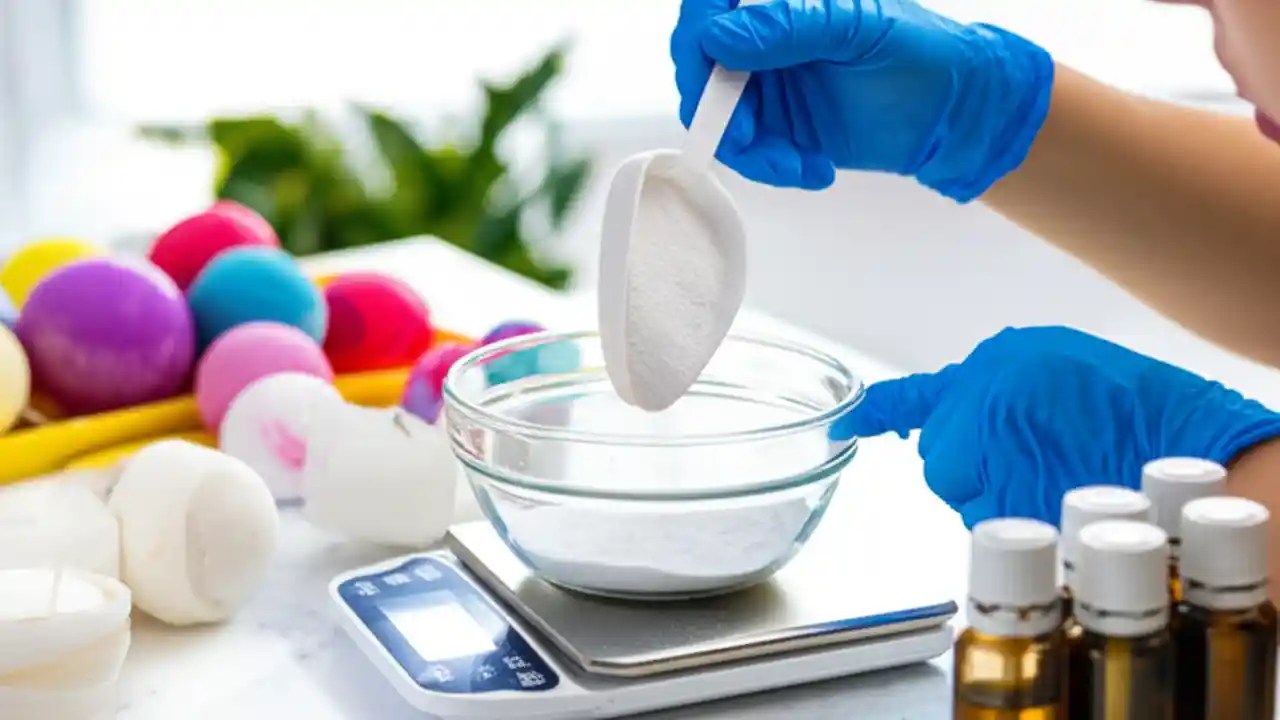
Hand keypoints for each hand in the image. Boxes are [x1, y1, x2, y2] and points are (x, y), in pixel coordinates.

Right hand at [670, 0, 1054, 199]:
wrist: (956, 115)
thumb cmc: (924, 53)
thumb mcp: (861, 28)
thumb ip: (792, 26)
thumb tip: (719, 38)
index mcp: (781, 0)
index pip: (710, 6)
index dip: (696, 37)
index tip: (711, 74)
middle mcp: (764, 39)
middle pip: (699, 68)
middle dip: (716, 109)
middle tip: (745, 135)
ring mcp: (767, 86)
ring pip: (718, 119)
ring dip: (749, 151)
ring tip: (796, 165)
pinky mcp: (778, 130)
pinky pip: (749, 153)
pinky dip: (773, 168)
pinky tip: (814, 170)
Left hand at [833, 327, 1279, 527]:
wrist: (1187, 447)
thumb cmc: (1137, 406)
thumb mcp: (1057, 362)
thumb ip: (999, 384)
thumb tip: (968, 411)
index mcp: (993, 366)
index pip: (915, 395)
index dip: (880, 411)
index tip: (849, 422)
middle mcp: (977, 407)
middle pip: (941, 458)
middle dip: (972, 466)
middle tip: (1030, 460)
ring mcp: (986, 455)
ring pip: (961, 495)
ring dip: (993, 495)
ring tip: (1053, 477)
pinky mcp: (1001, 503)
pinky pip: (985, 523)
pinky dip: (1012, 522)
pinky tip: (1053, 500)